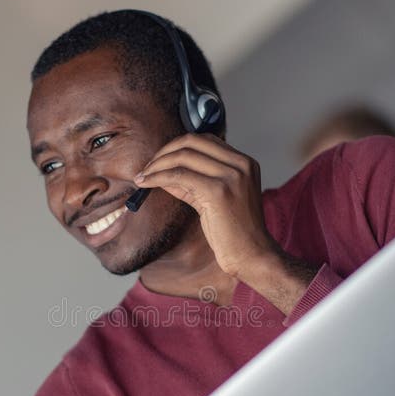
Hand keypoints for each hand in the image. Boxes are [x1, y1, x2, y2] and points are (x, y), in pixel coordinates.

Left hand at [133, 134, 274, 278]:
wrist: (252, 255)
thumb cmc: (234, 233)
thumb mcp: (214, 199)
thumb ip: (192, 182)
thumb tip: (161, 171)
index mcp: (244, 162)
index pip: (204, 140)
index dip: (176, 147)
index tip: (159, 160)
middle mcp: (241, 164)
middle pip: (192, 142)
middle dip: (164, 152)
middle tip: (146, 168)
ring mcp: (231, 176)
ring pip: (183, 157)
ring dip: (157, 165)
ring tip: (142, 177)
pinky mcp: (218, 191)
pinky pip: (179, 176)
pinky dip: (158, 177)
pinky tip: (147, 184)